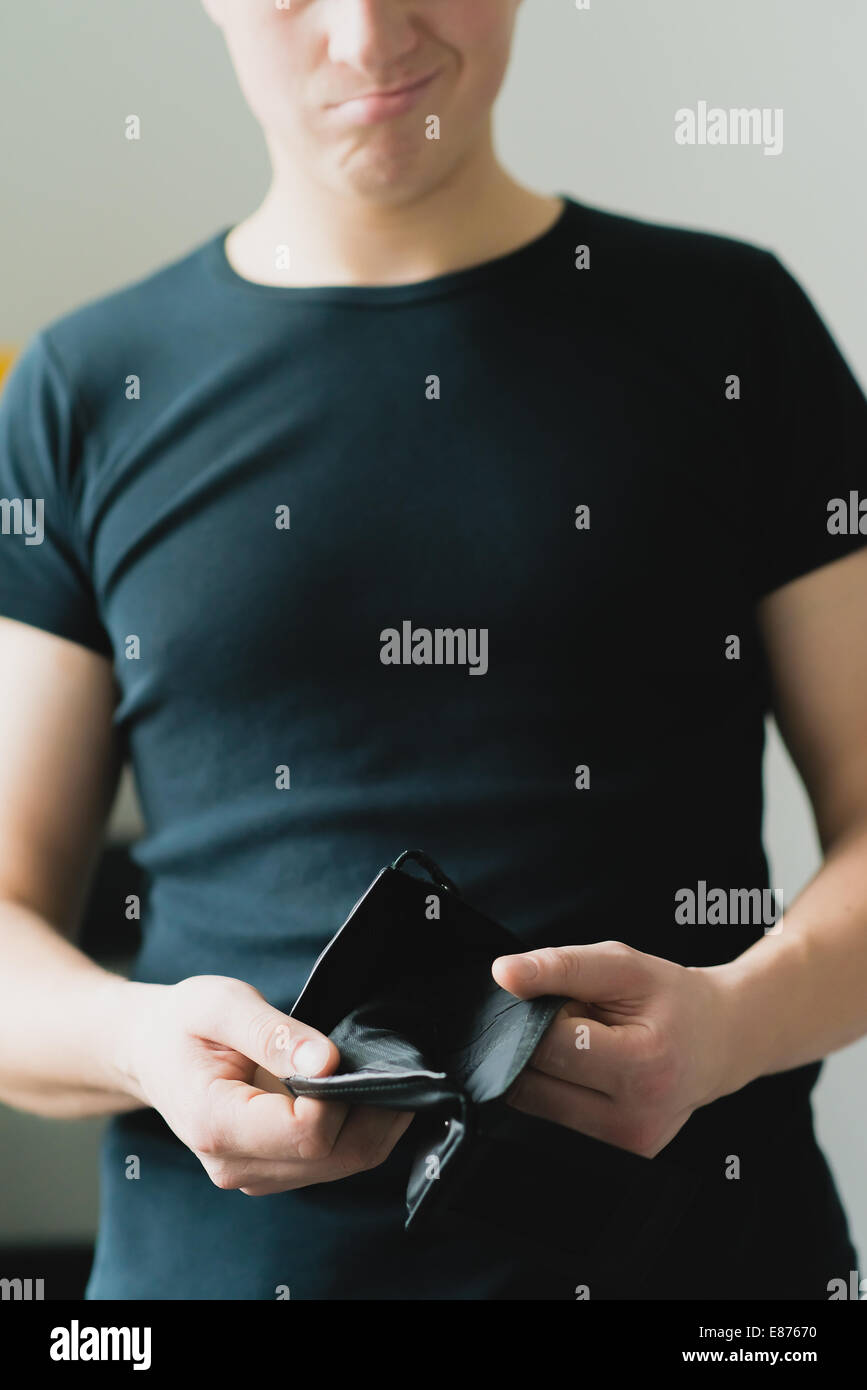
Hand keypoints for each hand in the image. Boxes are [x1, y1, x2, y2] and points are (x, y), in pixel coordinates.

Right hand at [114, 974, 413, 1194]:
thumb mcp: (221, 1005)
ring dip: (372, 1123)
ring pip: (341, 1165)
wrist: (151, 1051)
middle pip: (334, 1158)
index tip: (344, 1053)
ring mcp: (252, 1174)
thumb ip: (275, 1034)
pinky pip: (331, 1161)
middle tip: (393, 1062)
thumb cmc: (184, 1023)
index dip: (340, 1096)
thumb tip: (328, 1061)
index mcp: (216, 1124)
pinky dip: (357, 1129)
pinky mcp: (270, 1170)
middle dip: (373, 1113)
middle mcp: (234, 1164)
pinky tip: (359, 1092)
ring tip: (378, 1072)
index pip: (307, 1133)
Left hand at [492, 941, 733, 1156]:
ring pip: (533, 1109)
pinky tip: (587, 1076)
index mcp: (643, 1068)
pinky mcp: (614, 1158)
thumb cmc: (672, 1000)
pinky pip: (551, 1124)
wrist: (719, 1042)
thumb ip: (561, 966)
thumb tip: (504, 974)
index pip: (548, 1044)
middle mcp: (633, 1121)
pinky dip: (555, 1096)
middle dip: (539, 1045)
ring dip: (544, 1073)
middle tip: (580, 1026)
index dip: (544, 1013)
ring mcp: (623, 1149)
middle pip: (533, 1083)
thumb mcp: (623, 966)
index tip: (571, 1003)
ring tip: (587, 1052)